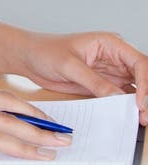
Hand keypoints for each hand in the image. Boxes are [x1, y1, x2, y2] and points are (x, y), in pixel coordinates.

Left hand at [0, 19, 147, 126]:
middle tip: (143, 115)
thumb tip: (117, 97)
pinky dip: (125, 108)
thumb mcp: (69, 66)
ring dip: (138, 104)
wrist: (28, 58)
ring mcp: (110, 72)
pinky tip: (126, 118)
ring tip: (138, 120)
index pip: (138, 62)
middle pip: (141, 76)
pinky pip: (119, 97)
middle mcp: (114, 57)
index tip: (139, 101)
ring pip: (134, 89)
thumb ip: (95, 82)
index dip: (144, 82)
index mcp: (110, 43)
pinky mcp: (101, 85)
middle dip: (145, 96)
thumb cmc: (45, 51)